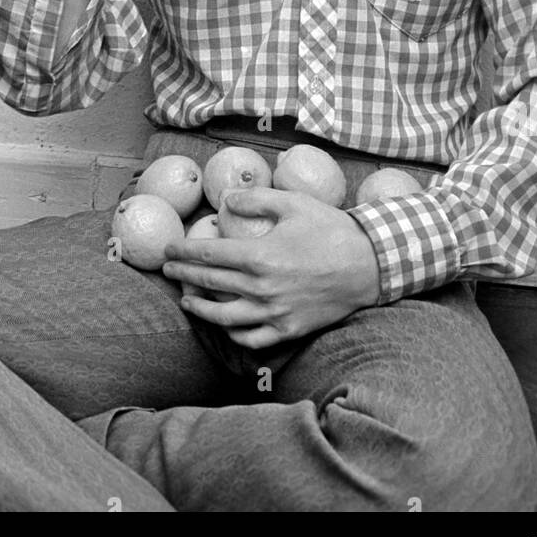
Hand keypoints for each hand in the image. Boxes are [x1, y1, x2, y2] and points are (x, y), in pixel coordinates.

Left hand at [162, 188, 381, 349]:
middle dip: (183, 276)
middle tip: (167, 270)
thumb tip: (224, 198)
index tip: (167, 250)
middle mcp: (262, 289)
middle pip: (210, 284)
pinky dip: (232, 333)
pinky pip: (251, 338)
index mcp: (260, 256)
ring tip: (186, 299)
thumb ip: (256, 198)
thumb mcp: (294, 203)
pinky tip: (223, 323)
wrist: (369, 265)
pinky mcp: (289, 329)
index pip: (208, 255)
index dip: (182, 252)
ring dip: (199, 308)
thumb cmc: (331, 230)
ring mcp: (275, 313)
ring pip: (224, 318)